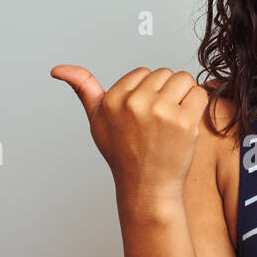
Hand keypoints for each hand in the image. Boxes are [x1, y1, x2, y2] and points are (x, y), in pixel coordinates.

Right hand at [50, 65, 209, 202]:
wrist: (147, 187)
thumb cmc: (123, 155)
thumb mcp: (97, 121)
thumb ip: (83, 89)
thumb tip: (57, 69)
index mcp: (113, 99)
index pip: (143, 72)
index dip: (147, 93)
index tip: (143, 117)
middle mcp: (134, 102)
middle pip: (165, 73)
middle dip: (166, 92)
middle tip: (160, 122)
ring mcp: (160, 111)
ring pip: (183, 79)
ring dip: (184, 97)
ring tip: (173, 122)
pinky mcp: (184, 121)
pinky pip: (199, 94)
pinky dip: (197, 107)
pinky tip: (186, 126)